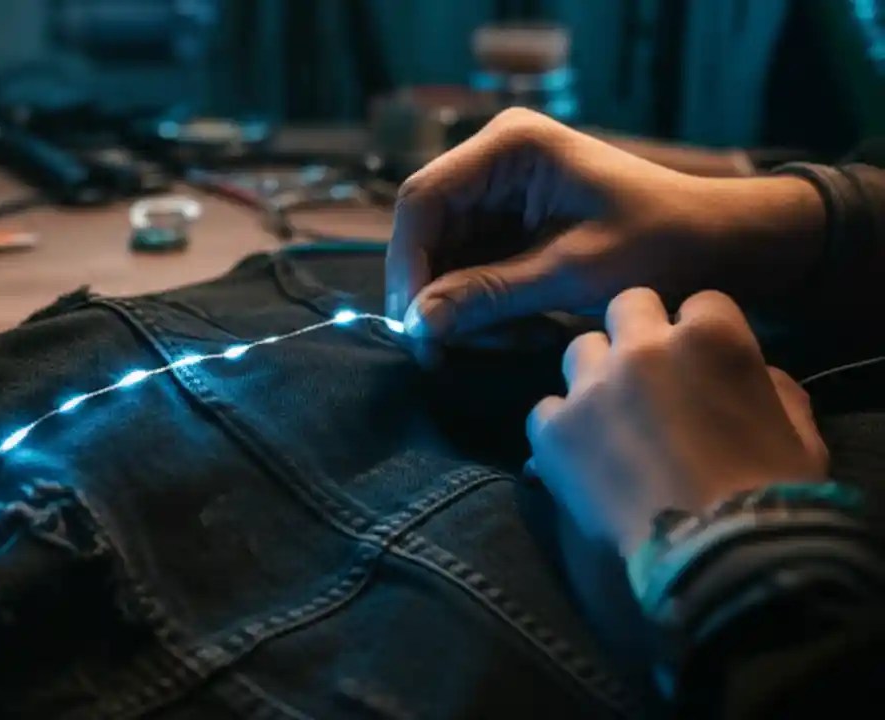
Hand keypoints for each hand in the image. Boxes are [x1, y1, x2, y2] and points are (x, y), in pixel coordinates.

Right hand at [386, 108, 825, 346]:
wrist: (724, 246)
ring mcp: (500, 195)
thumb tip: (417, 324)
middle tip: (446, 352)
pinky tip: (521, 332)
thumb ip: (490, 295)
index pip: (423, 201)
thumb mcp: (572, 272)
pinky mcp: (510, 228)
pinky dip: (485, 310)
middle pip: (427, 233)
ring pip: (444, 259)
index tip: (415, 324)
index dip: (408, 265)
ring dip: (463, 310)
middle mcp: (494, 163)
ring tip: (510, 341)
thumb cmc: (663, 244)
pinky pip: (471, 271)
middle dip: (435, 295)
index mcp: (509, 148)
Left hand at [526, 288, 828, 555]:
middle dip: (640, 329)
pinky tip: (581, 450)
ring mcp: (591, 386)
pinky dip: (562, 424)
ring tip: (611, 411)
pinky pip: (546, 408)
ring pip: (581, 349)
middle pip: (627, 305)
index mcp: (711, 337)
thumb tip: (751, 376)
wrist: (715, 555)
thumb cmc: (772, 494)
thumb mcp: (796, 432)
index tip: (701, 360)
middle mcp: (643, 347)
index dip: (702, 332)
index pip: (700, 302)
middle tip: (649, 371)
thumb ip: (770, 387)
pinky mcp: (553, 429)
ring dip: (597, 372)